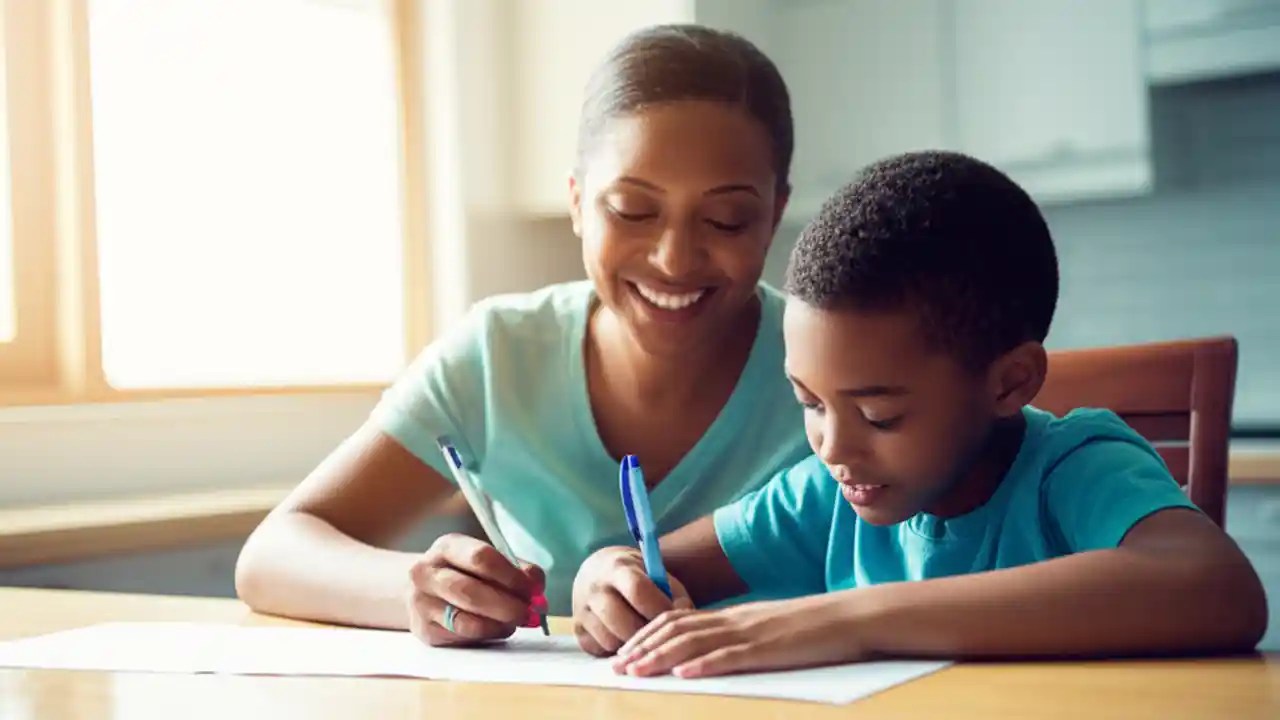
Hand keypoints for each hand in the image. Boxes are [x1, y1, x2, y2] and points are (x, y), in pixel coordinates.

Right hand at [407, 533, 544, 646]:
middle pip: (470, 591)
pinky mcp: (423, 630)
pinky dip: (485, 636)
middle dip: (506, 606)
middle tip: (529, 614)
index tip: (533, 591)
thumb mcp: (489, 562)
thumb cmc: (467, 573)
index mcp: (447, 546)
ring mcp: (420, 602)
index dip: (511, 576)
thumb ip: (518, 570)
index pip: (481, 558)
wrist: (426, 591)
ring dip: (497, 625)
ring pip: (464, 620)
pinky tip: (495, 630)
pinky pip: (460, 638)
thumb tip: (537, 588)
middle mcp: (426, 572)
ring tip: (514, 623)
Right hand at [572, 546, 692, 656]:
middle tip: (660, 633)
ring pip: (611, 641)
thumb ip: (673, 592)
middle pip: (624, 622)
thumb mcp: (655, 572)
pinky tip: (624, 637)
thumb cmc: (635, 574)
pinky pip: (600, 650)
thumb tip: (686, 614)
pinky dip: (616, 650)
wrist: (596, 569)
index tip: (675, 617)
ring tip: (641, 634)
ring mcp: (581, 610)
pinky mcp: (577, 631)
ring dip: (631, 645)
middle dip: (648, 633)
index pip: (638, 591)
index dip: (660, 608)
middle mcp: (595, 588)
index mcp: (617, 567)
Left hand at [611, 595, 868, 677]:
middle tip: (617, 666)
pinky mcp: (769, 650)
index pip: (678, 621)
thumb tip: (709, 652)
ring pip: (695, 643)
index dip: (647, 636)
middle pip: (677, 630)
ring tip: (636, 671)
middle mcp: (734, 620)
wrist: (850, 617)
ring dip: (661, 657)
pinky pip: (731, 657)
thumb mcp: (767, 628)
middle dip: (643, 648)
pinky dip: (705, 665)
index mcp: (733, 616)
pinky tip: (685, 675)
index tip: (625, 653)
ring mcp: (750, 634)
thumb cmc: (812, 629)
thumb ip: (738, 636)